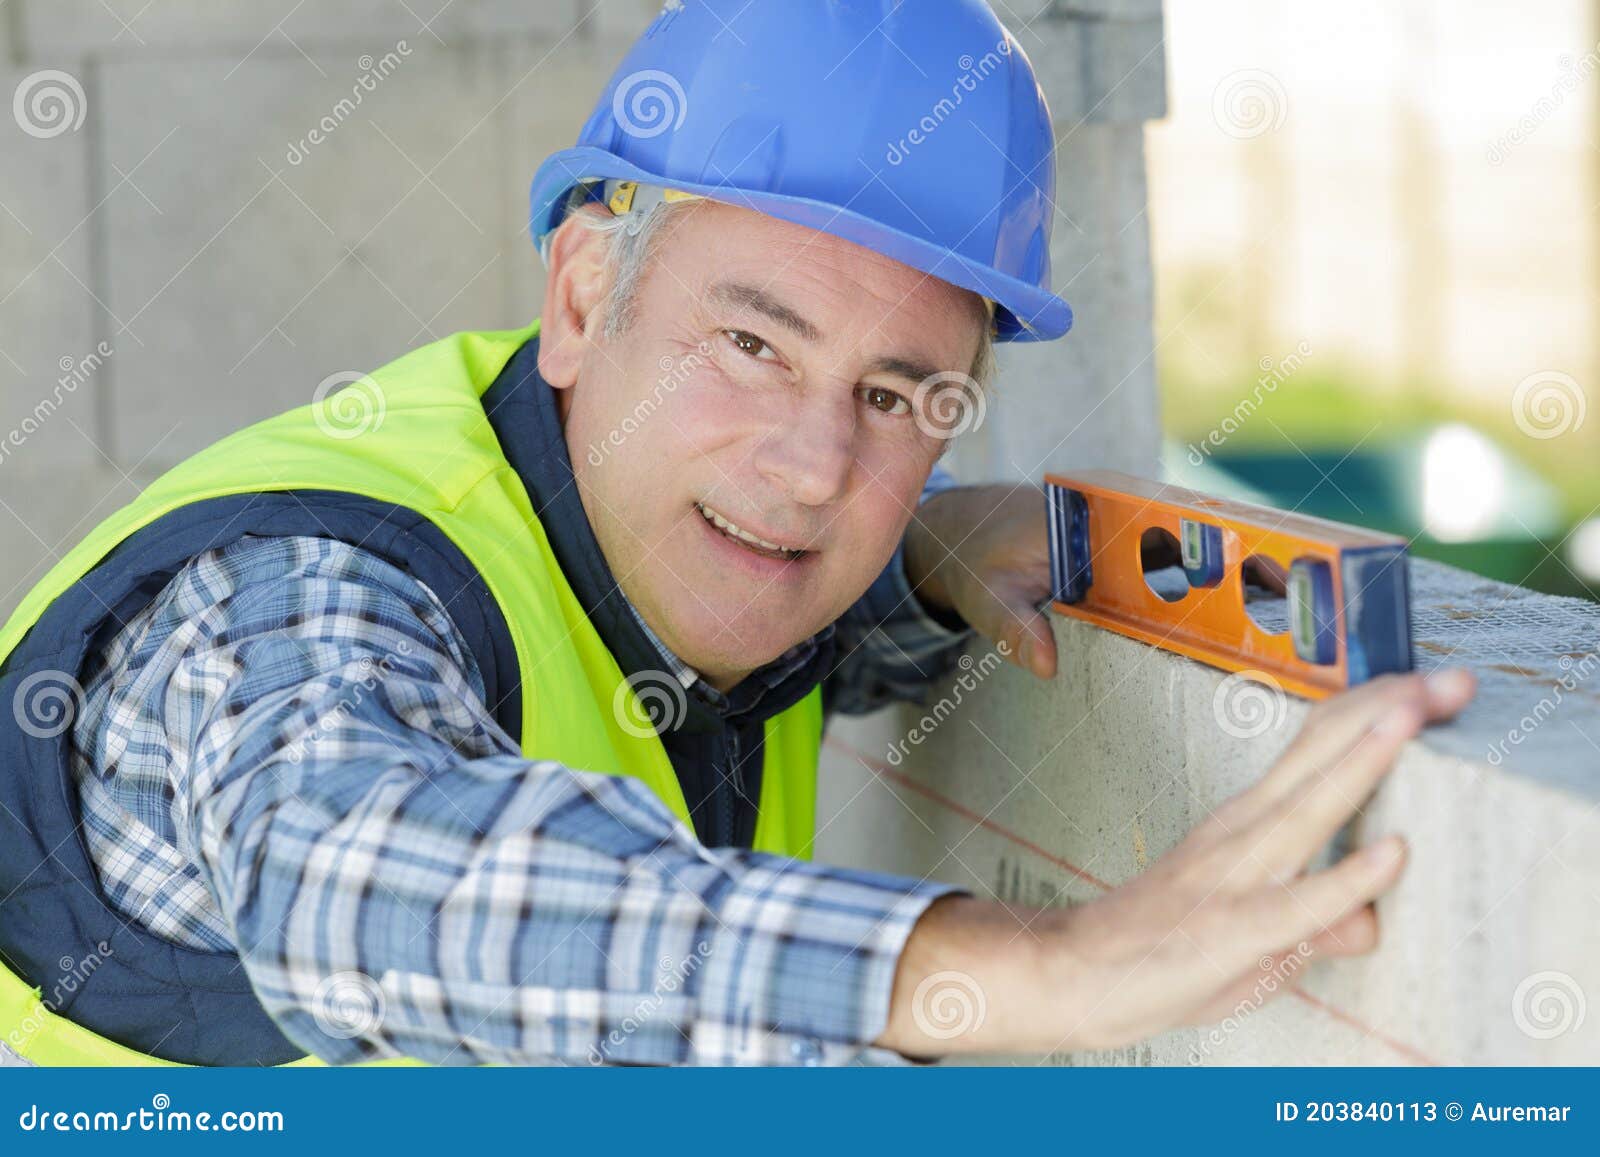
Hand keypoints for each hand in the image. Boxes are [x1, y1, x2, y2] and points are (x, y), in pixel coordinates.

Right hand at [875, 669, 1477, 1057]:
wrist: (1074, 974)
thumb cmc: (1163, 948)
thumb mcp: (1255, 932)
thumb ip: (1316, 919)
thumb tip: (1371, 921)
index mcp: (1249, 821)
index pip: (1317, 746)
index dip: (1374, 711)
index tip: (1432, 684)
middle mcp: (1243, 834)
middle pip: (1319, 755)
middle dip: (1388, 713)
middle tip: (1451, 678)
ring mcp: (1235, 877)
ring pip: (1309, 809)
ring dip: (1365, 761)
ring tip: (1415, 717)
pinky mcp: (1230, 930)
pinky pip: (1297, 902)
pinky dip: (1348, 877)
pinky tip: (1391, 854)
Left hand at [903, 484, 1289, 682]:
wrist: (970, 531)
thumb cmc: (980, 557)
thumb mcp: (985, 592)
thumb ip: (1011, 623)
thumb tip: (1045, 664)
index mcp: (1101, 523)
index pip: (1180, 534)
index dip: (1232, 553)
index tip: (1276, 579)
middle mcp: (1133, 528)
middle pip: (1213, 552)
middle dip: (1266, 579)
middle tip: (1322, 619)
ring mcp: (1142, 549)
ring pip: (1212, 571)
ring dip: (1257, 596)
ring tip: (1314, 640)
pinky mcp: (1143, 571)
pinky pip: (1192, 586)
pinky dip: (1227, 607)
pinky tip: (1266, 642)